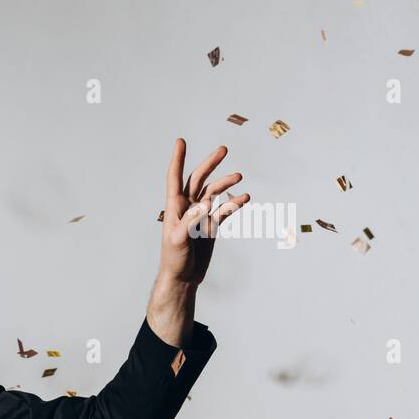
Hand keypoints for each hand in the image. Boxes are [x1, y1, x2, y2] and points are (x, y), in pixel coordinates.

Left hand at [160, 138, 248, 286]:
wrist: (183, 277)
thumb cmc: (174, 259)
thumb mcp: (179, 240)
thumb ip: (191, 220)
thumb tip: (206, 202)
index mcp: (174, 207)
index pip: (175, 178)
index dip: (177, 159)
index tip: (180, 141)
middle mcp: (187, 207)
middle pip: (199, 179)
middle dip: (210, 164)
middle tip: (223, 150)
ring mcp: (201, 215)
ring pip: (214, 192)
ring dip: (225, 183)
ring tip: (238, 176)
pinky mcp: (212, 225)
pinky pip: (225, 209)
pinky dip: (234, 203)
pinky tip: (245, 198)